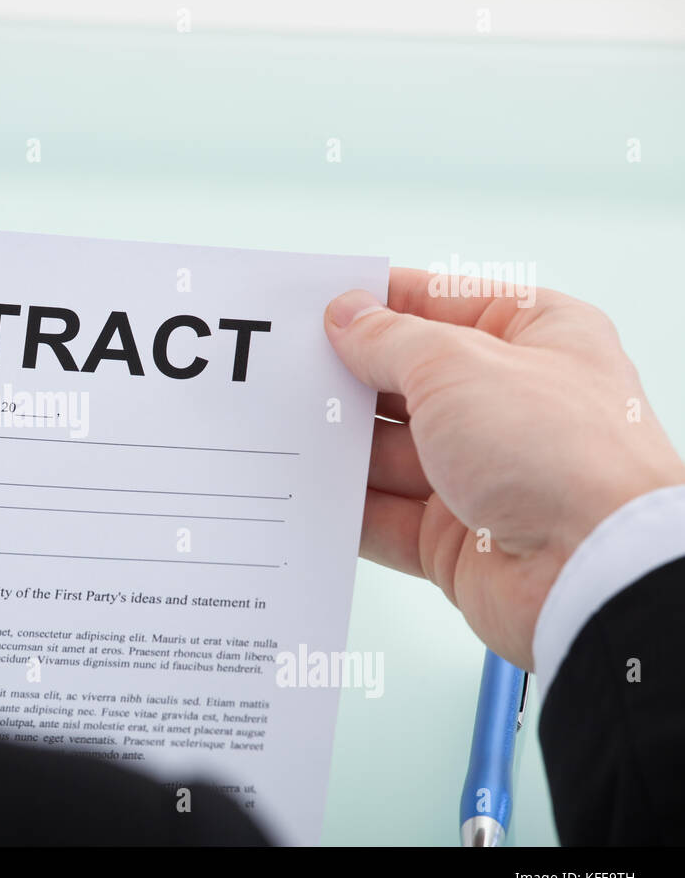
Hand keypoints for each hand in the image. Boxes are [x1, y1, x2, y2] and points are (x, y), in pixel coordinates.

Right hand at [325, 268, 684, 668]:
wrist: (591, 573)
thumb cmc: (560, 454)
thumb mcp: (457, 365)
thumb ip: (389, 339)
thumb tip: (347, 317)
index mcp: (538, 339)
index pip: (443, 305)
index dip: (380, 304)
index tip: (318, 306)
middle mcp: (513, 405)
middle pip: (407, 382)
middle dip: (349, 381)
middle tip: (287, 372)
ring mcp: (484, 475)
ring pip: (389, 453)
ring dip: (343, 447)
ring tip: (287, 431)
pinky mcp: (455, 538)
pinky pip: (385, 516)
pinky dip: (347, 507)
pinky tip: (306, 492)